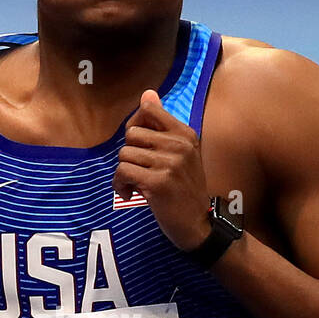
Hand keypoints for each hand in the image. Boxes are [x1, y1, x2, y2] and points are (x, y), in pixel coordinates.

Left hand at [114, 90, 211, 250]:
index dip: (135, 126)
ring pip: (124, 154)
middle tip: (138, 170)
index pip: (148, 110)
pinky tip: (130, 193)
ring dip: (123, 172)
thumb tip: (147, 93)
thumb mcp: (181, 153)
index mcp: (185, 134)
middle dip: (129, 153)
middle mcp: (179, 145)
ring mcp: (169, 164)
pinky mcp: (157, 183)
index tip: (139, 145)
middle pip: (132, 134)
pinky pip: (123, 172)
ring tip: (135, 184)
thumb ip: (162, 125)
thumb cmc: (185, 189)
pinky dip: (120, 184)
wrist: (198, 224)